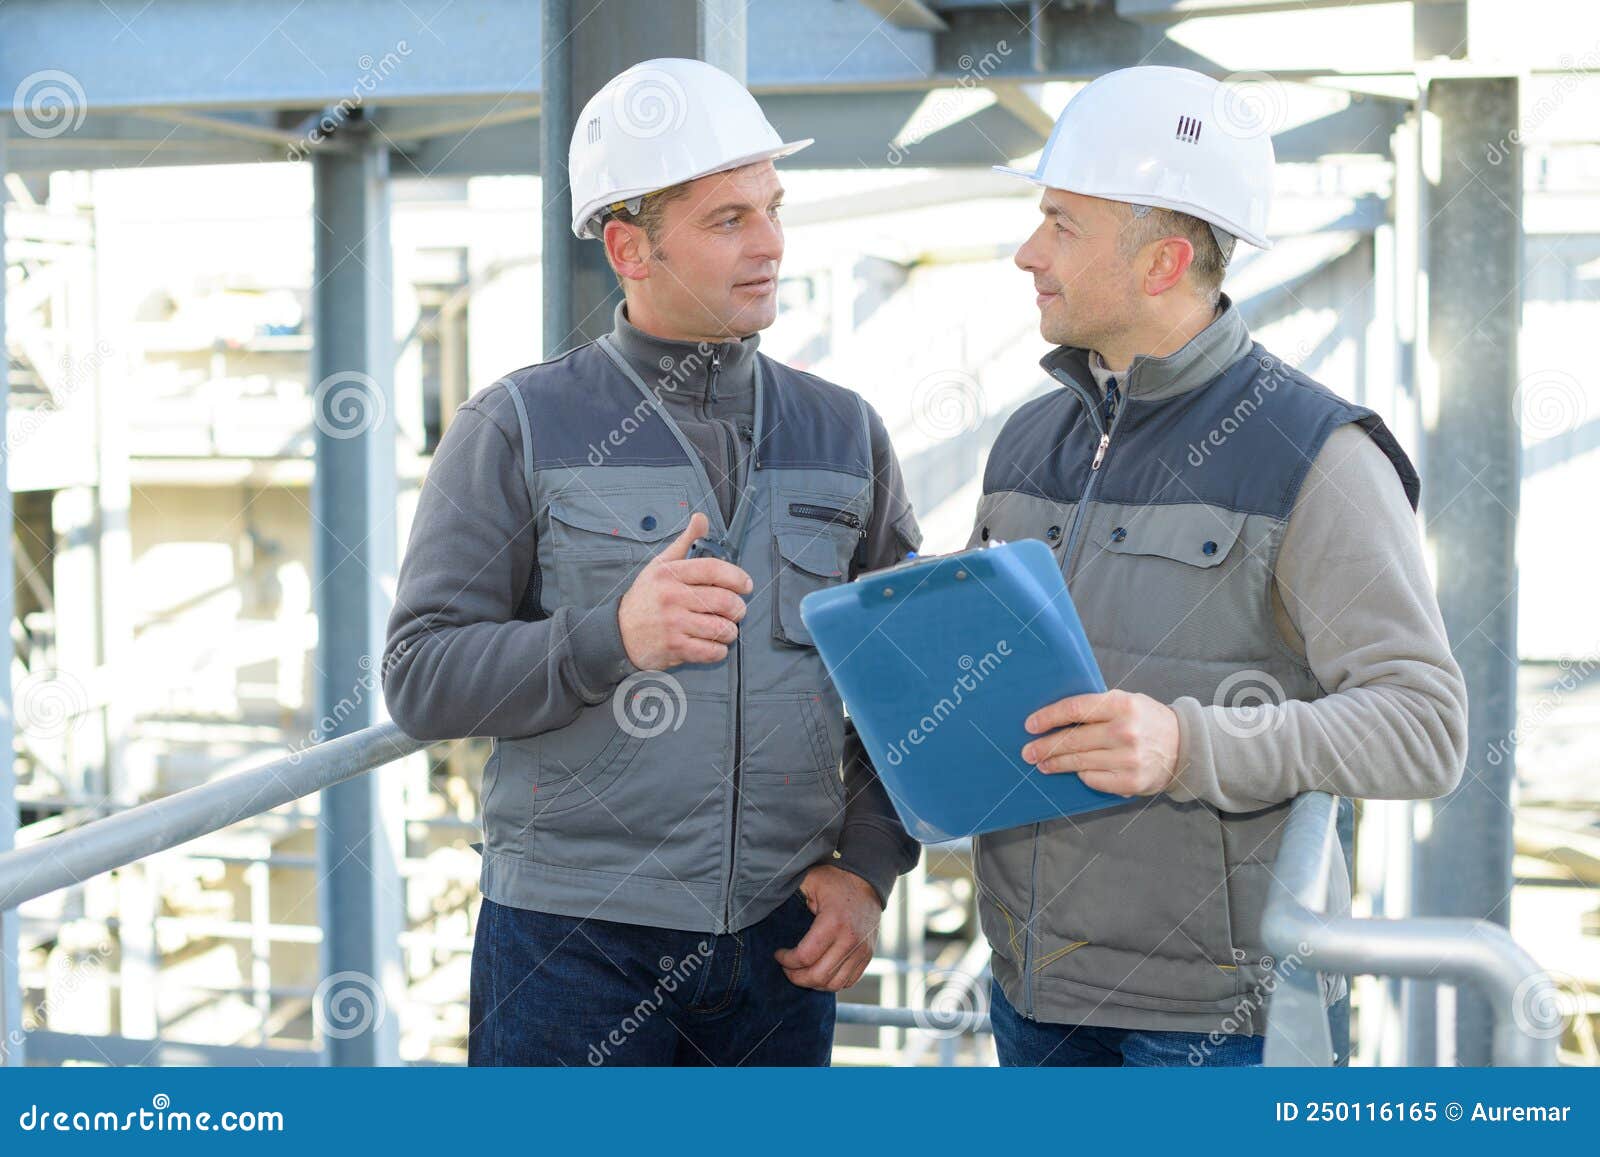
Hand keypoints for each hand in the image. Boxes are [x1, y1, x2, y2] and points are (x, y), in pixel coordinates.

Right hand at [618, 512, 752, 669]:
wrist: (618, 632)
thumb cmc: (646, 597)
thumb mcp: (660, 565)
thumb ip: (685, 542)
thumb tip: (700, 518)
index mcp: (670, 574)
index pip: (714, 570)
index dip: (737, 577)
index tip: (746, 585)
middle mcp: (672, 597)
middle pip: (724, 601)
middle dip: (738, 609)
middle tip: (736, 611)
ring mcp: (673, 623)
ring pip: (721, 628)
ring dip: (730, 631)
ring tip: (724, 629)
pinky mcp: (675, 647)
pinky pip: (711, 651)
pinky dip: (719, 650)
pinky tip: (714, 645)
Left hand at [773, 864, 879, 991]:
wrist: (867, 881)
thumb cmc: (834, 880)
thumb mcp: (810, 881)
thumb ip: (792, 897)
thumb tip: (766, 907)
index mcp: (833, 921)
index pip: (805, 956)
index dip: (786, 961)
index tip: (778, 954)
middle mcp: (850, 939)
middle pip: (819, 976)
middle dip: (796, 977)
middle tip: (787, 968)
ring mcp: (861, 950)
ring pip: (834, 984)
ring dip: (813, 983)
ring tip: (802, 972)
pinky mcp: (867, 956)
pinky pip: (849, 981)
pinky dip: (831, 982)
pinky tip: (819, 971)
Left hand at [1020, 688, 1180, 797]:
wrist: (1184, 746)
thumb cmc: (1146, 720)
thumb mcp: (1126, 701)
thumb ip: (1096, 707)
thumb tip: (1054, 717)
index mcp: (1122, 704)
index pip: (1075, 709)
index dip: (1048, 717)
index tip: (1030, 725)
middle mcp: (1125, 731)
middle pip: (1072, 739)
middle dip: (1045, 746)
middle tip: (1028, 752)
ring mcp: (1129, 758)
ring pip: (1079, 762)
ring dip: (1056, 763)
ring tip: (1042, 763)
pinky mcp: (1131, 781)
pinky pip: (1093, 779)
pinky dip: (1082, 775)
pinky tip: (1075, 771)